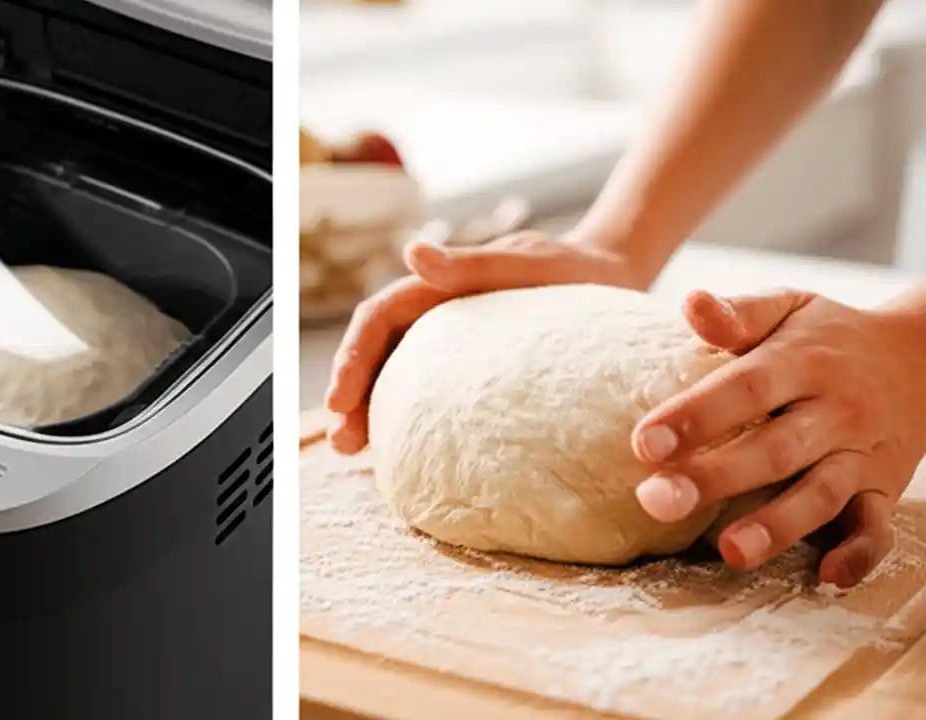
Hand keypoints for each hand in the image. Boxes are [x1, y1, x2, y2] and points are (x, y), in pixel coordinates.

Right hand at [325, 230, 642, 453]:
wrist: (611, 279)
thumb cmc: (572, 269)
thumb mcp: (525, 263)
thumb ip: (470, 263)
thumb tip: (412, 252)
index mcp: (437, 286)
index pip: (379, 318)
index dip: (353, 356)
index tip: (340, 398)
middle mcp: (435, 316)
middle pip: (377, 353)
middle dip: (351, 395)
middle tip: (342, 440)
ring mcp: (450, 345)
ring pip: (395, 375)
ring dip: (370, 410)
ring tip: (353, 449)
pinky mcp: (470, 370)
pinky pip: (427, 393)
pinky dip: (406, 417)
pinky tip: (399, 450)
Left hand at [631, 288, 925, 586]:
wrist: (923, 355)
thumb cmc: (826, 336)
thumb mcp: (789, 307)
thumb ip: (740, 312)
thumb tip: (690, 303)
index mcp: (803, 362)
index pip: (745, 388)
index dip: (695, 416)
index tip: (642, 443)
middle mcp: (835, 411)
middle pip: (774, 450)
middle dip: (715, 478)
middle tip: (656, 501)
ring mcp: (861, 455)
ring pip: (821, 495)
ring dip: (777, 526)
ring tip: (729, 552)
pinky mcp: (884, 490)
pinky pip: (876, 528)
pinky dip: (857, 555)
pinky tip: (827, 577)